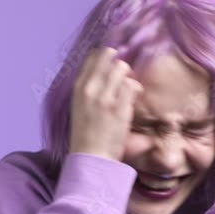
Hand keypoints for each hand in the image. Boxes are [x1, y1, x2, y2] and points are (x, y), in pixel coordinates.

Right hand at [69, 47, 142, 161]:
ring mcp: (105, 98)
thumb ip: (90, 89)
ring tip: (128, 93)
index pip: (93, 57)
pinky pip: (132, 86)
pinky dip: (135, 91)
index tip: (113, 62)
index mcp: (79, 88)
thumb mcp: (80, 106)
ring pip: (122, 69)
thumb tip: (105, 72)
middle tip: (124, 79)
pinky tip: (132, 101)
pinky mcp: (119, 108)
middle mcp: (90, 89)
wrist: (91, 157)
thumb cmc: (86, 134)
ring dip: (129, 78)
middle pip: (110, 58)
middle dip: (120, 66)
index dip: (106, 56)